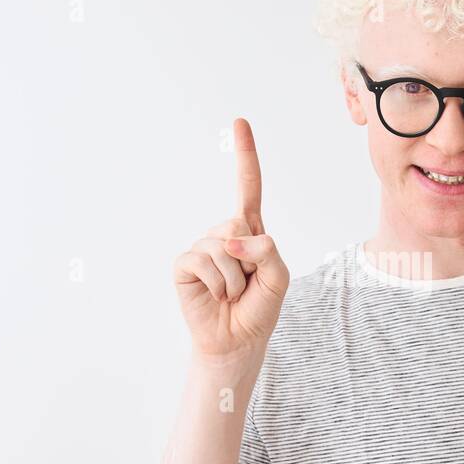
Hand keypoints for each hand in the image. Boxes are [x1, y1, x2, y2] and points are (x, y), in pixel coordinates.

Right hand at [173, 118, 289, 361]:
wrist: (237, 341)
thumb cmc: (258, 308)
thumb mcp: (278, 278)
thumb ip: (267, 251)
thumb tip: (233, 238)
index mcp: (251, 231)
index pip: (248, 188)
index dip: (245, 156)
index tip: (240, 123)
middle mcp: (225, 233)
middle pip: (240, 222)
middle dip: (251, 258)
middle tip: (248, 283)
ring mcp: (202, 247)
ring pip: (223, 245)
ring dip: (235, 278)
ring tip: (232, 294)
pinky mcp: (185, 265)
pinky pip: (202, 260)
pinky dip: (217, 283)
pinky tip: (216, 296)